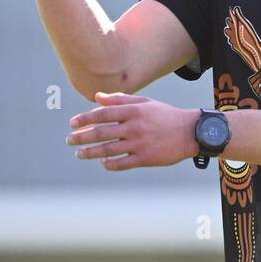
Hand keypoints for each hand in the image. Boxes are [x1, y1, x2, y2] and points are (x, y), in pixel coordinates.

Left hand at [68, 92, 200, 170]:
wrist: (191, 132)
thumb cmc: (166, 115)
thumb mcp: (145, 102)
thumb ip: (120, 100)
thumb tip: (96, 97)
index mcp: (134, 111)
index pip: (103, 114)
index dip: (85, 119)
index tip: (72, 124)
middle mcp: (135, 127)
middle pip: (101, 133)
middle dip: (81, 137)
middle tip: (69, 140)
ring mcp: (139, 144)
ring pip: (108, 150)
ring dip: (89, 153)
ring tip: (79, 154)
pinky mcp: (145, 159)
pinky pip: (121, 163)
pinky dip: (109, 163)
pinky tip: (102, 162)